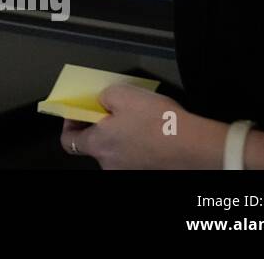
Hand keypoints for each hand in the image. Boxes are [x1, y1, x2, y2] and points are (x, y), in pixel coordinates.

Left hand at [60, 84, 226, 168]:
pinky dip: (135, 141)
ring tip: (134, 116)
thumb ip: (102, 97)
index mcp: (99, 145)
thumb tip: (101, 102)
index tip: (76, 112)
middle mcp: (110, 163)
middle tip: (109, 109)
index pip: (68, 141)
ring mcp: (130, 169)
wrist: (195, 144)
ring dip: (119, 133)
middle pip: (94, 145)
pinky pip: (133, 153)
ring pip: (115, 148)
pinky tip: (149, 127)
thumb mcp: (121, 94)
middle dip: (98, 126)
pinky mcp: (148, 169)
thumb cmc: (157, 121)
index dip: (69, 125)